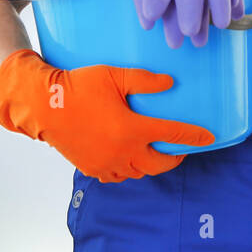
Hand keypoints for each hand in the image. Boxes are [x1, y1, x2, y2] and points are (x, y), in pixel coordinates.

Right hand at [0, 49, 214, 182]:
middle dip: (173, 159)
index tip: (207, 137)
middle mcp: (122, 152)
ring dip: (149, 165)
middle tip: (179, 150)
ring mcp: (106, 163)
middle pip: (158, 164)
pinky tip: (127, 159)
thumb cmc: (78, 86)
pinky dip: (127, 170)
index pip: (172, 135)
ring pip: (138, 173)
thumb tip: (169, 83)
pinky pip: (117, 176)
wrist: (44, 104)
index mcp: (132, 129)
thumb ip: (144, 80)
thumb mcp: (114, 75)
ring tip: (152, 153)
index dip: (193, 136)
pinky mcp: (92, 168)